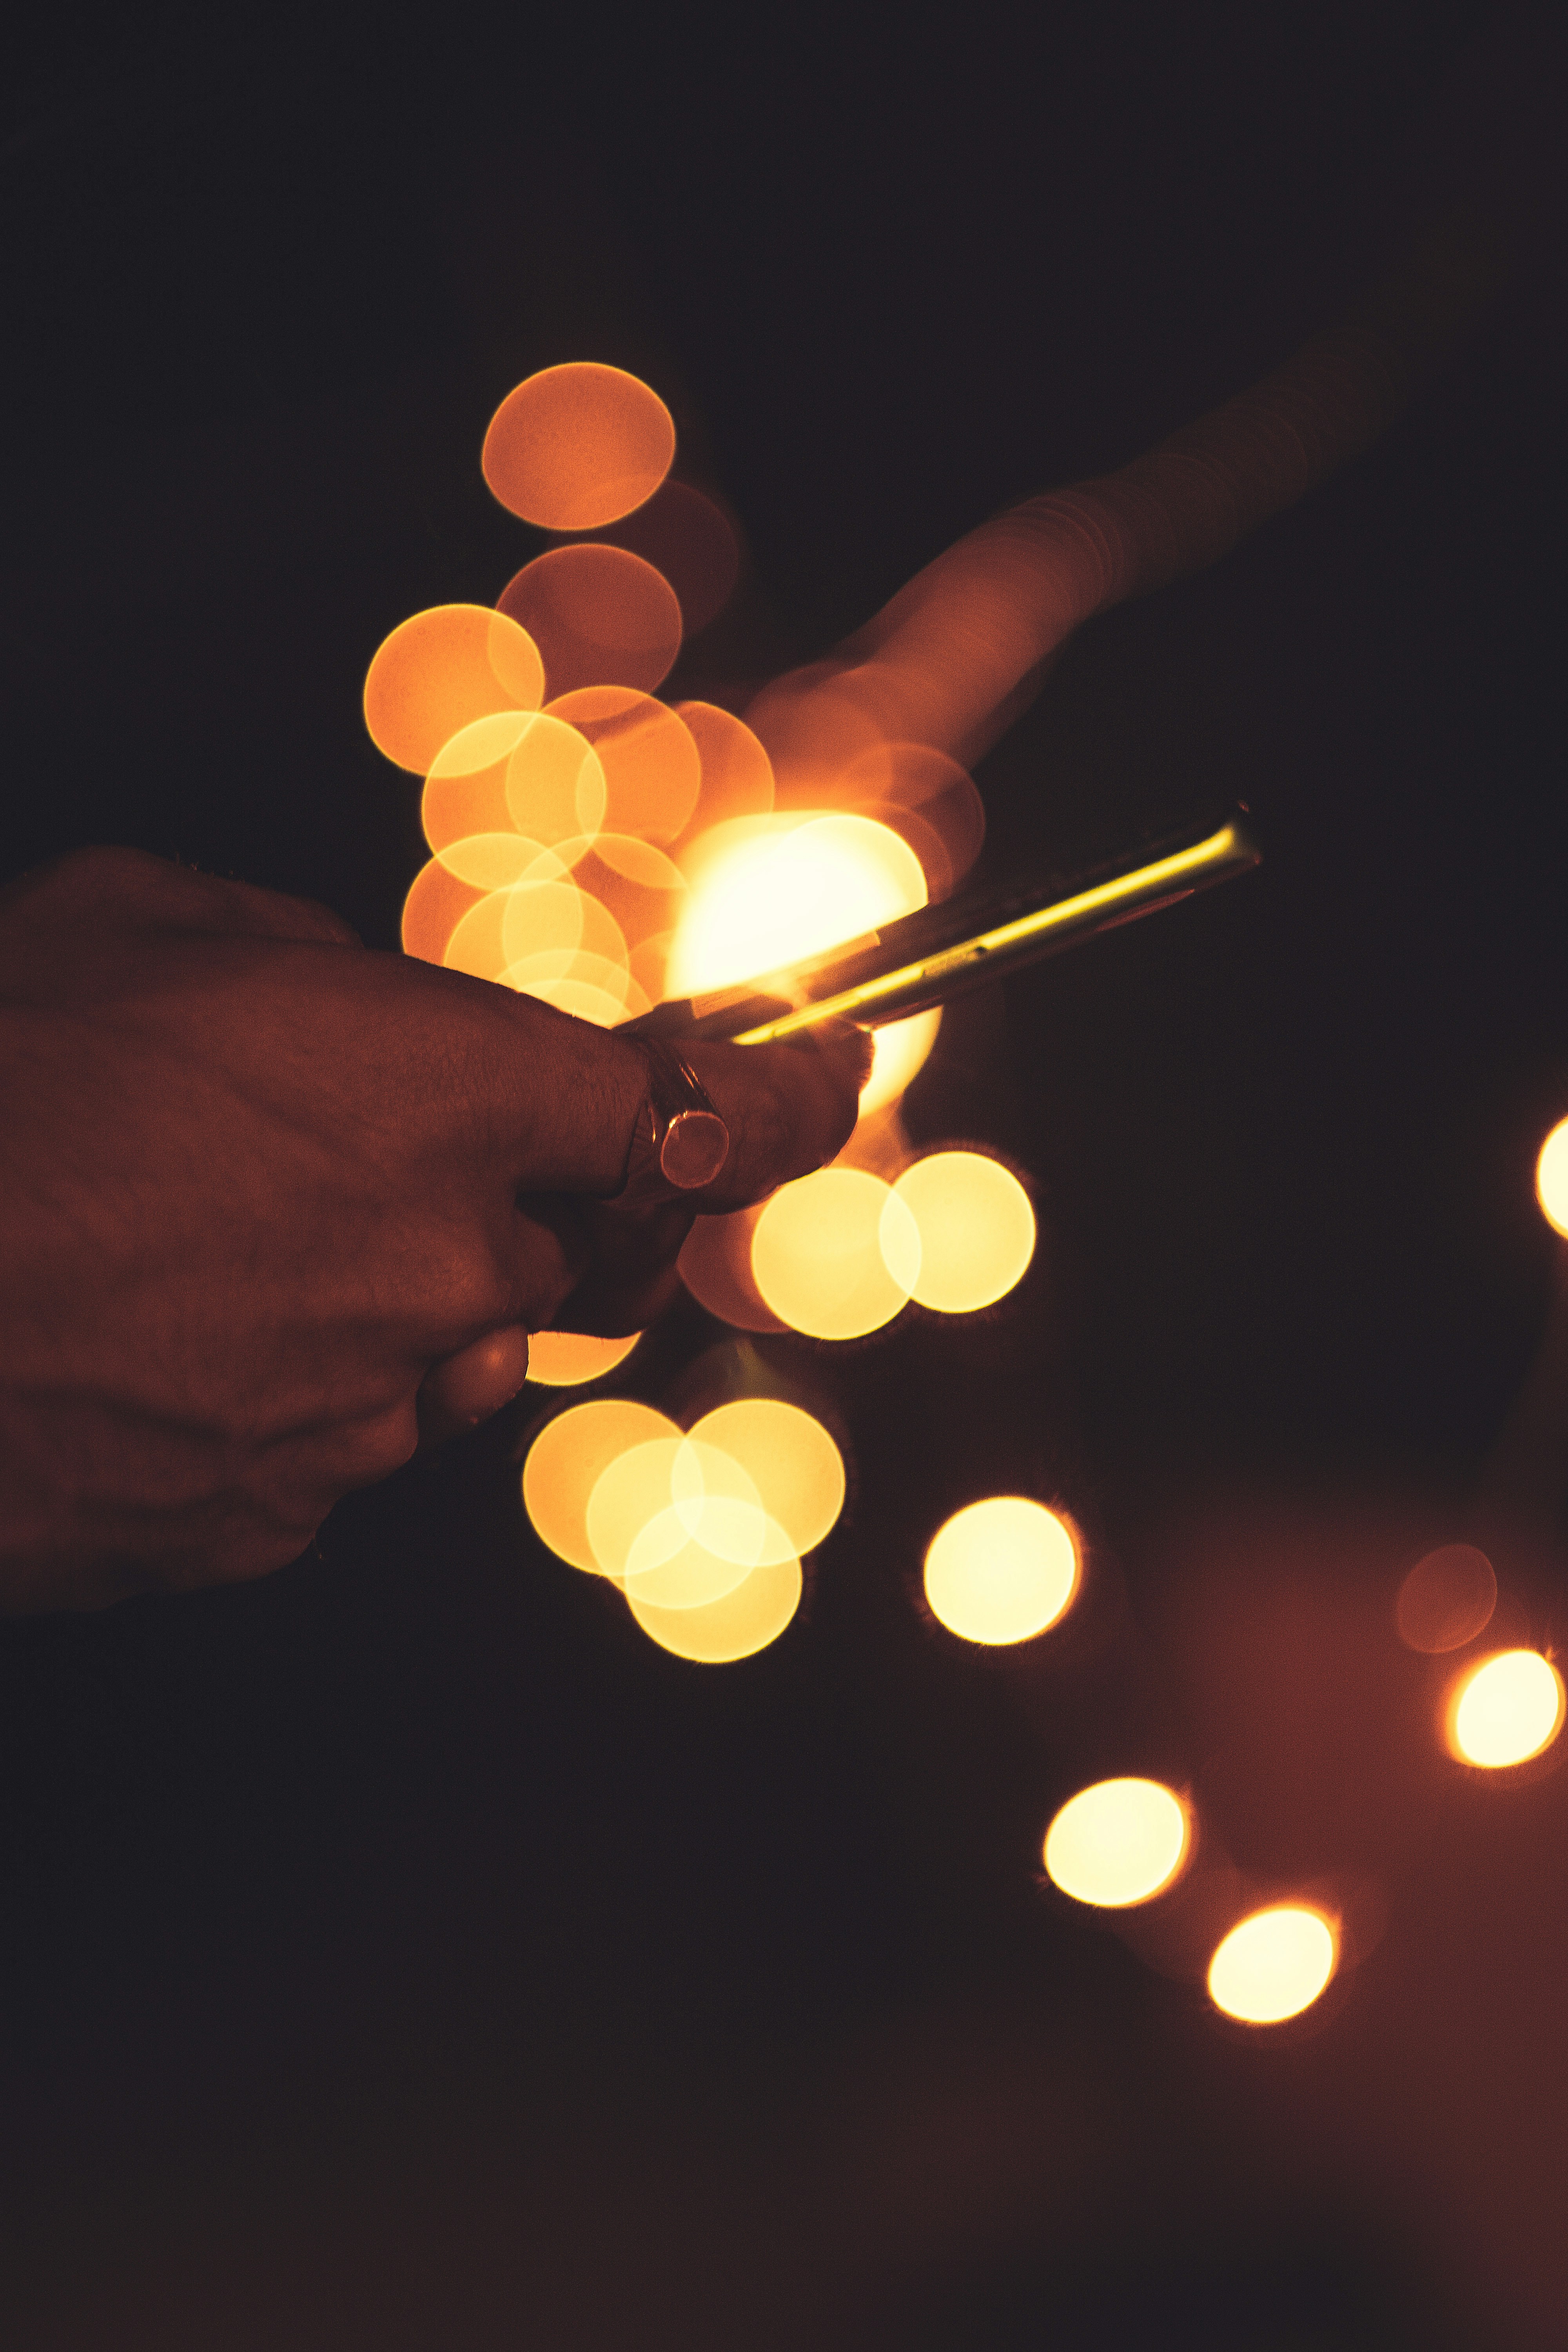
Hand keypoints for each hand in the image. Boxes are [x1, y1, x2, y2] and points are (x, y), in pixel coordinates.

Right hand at [0, 849, 867, 1610]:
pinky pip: (336, 1440)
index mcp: (442, 1092)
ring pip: (442, 1352)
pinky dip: (281, 1392)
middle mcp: (446, 1267)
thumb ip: (312, 962)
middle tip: (330, 1168)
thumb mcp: (141, 927)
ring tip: (185, 1253)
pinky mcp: (281, 1516)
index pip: (696, 1115)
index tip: (830, 1085)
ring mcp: (369, 1410)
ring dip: (370, 1302)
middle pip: (557, 1249)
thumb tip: (366, 1004)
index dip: (787, 1102)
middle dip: (491, 1208)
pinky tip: (146, 1341)